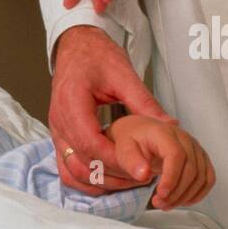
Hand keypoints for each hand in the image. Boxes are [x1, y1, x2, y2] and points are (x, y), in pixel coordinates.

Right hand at [49, 25, 170, 194]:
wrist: (76, 46)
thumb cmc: (96, 56)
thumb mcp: (123, 74)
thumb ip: (144, 102)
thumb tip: (171, 126)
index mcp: (71, 102)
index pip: (90, 143)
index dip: (116, 161)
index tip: (142, 171)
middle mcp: (59, 121)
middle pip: (82, 162)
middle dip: (114, 175)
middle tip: (143, 178)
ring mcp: (56, 131)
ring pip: (72, 171)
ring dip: (100, 182)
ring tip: (130, 182)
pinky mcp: (60, 137)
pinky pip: (67, 168)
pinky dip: (87, 180)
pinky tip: (110, 180)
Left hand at [108, 114, 215, 210]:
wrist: (139, 132)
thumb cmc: (132, 139)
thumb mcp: (123, 148)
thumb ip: (131, 161)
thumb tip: (143, 175)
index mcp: (164, 132)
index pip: (176, 155)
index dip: (171, 178)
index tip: (161, 194)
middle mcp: (183, 137)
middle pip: (191, 168)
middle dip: (176, 192)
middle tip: (159, 203)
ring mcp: (194, 147)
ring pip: (201, 176)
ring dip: (186, 196)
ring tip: (167, 203)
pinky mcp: (200, 157)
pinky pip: (208, 178)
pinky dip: (198, 193)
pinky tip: (184, 200)